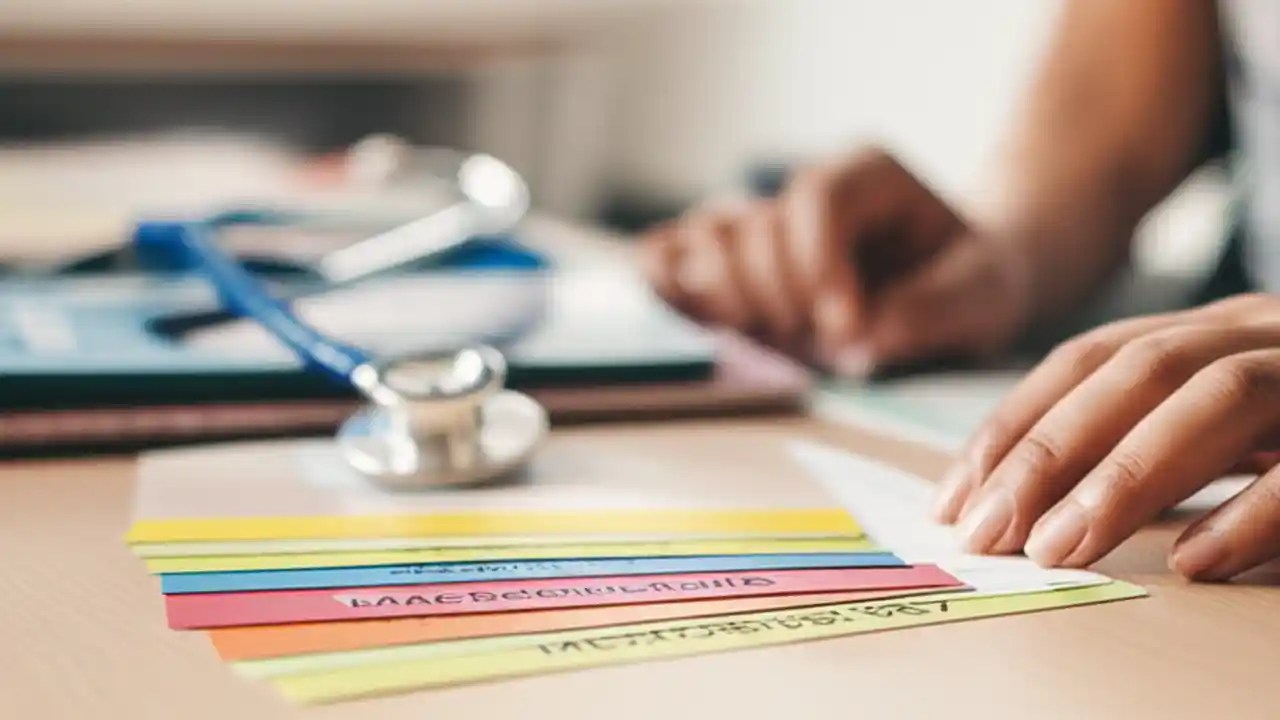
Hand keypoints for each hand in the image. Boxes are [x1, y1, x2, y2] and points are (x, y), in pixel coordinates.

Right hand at [639, 149, 1032, 372]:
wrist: (954, 287)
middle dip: (781, 297)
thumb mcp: (986, 294)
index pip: (816, 199)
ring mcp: (759, 220)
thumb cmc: (971, 282)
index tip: (847, 331)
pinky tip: (709, 330)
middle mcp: (804, 188)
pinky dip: (671, 293)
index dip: (819, 267)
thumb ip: (936, 310)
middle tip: (819, 344)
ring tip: (775, 337)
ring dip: (729, 301)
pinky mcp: (726, 260)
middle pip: (754, 226)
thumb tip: (862, 337)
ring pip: (704, 238)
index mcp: (869, 174)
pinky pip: (664, 257)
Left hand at [936, 293, 1279, 579]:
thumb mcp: (1234, 428)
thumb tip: (1037, 511)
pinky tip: (1194, 561)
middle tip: (985, 532)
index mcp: (1219, 331)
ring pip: (1218, 397)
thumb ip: (1154, 447)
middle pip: (1138, 371)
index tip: (954, 500)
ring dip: (1125, 476)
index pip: (1092, 360)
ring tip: (1056, 548)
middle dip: (1046, 452)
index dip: (1014, 424)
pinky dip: (1248, 513)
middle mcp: (1264, 333)